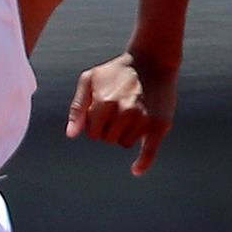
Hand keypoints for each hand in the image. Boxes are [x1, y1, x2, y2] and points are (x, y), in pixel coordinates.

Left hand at [66, 52, 174, 175]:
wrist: (153, 60)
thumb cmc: (116, 71)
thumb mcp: (89, 80)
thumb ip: (78, 107)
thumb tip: (72, 135)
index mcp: (104, 104)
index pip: (92, 133)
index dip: (94, 125)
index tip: (101, 113)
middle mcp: (124, 113)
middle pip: (107, 139)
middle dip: (108, 130)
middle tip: (117, 111)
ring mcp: (143, 120)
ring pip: (124, 143)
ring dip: (123, 135)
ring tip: (131, 114)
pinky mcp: (159, 124)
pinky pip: (150, 150)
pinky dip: (143, 162)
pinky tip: (136, 170)